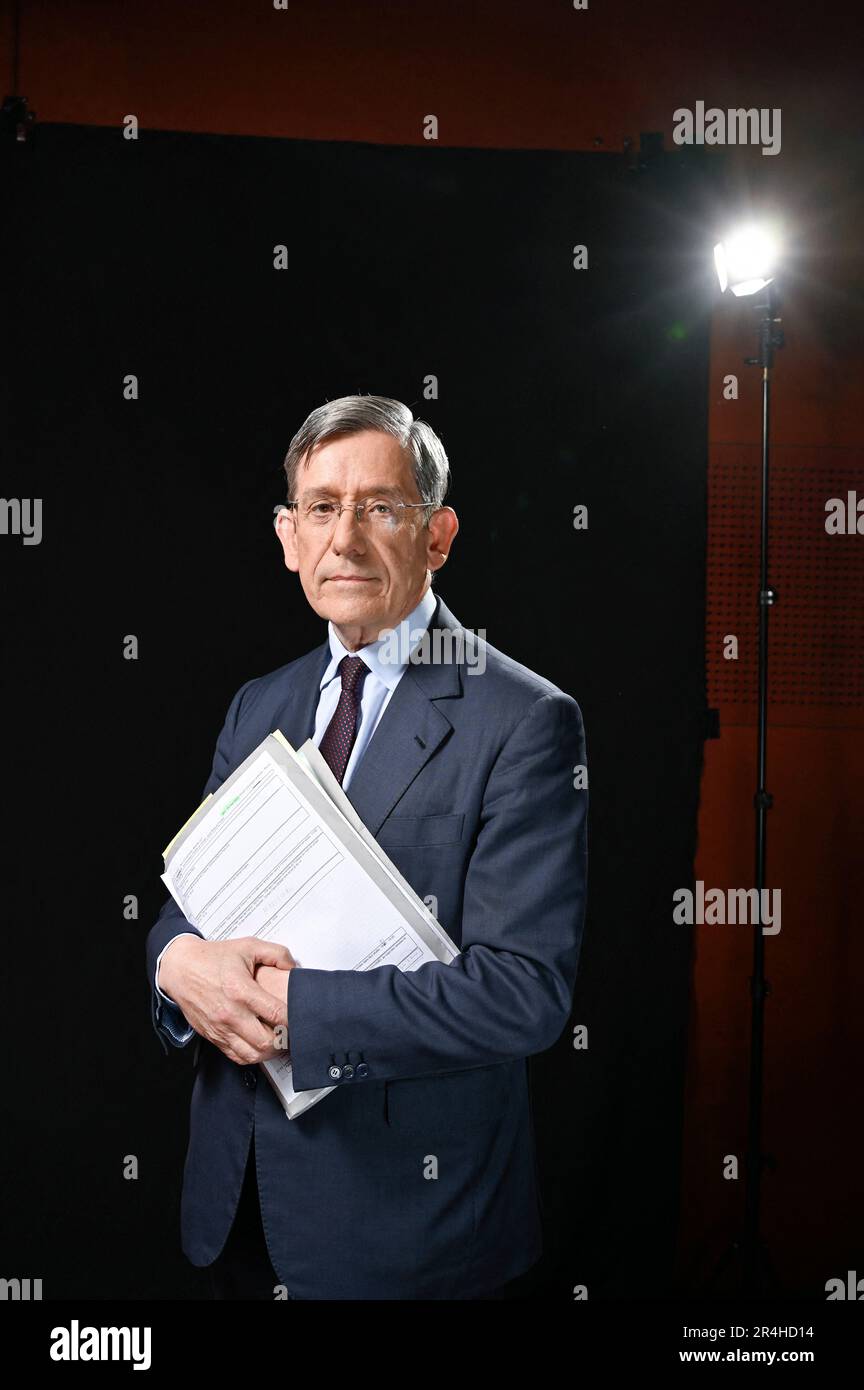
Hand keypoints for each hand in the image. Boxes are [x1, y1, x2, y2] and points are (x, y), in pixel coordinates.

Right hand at [157, 935, 295, 1065]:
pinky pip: (236, 1056)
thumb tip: (294, 967)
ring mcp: (220, 1028)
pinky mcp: (212, 1036)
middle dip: (283, 1038)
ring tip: (276, 1040)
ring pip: (252, 1054)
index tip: (299, 1015)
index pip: (276, 1015)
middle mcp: (230, 1013)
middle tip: (290, 1030)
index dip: (293, 1018)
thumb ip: (277, 954)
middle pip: (266, 1041)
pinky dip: (251, 1055)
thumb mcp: (249, 946)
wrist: (180, 967)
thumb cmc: (214, 957)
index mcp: (241, 991)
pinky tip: (258, 1044)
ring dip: (268, 1051)